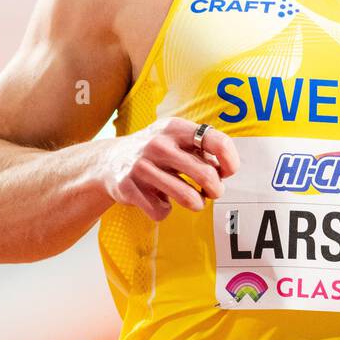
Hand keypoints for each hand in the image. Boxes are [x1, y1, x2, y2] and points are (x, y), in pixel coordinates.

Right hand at [102, 117, 238, 221]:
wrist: (110, 160)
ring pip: (188, 198)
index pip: (217, 141)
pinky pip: (161, 211)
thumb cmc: (156, 152)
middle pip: (207, 175)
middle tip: (211, 192)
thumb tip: (226, 169)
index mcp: (176, 128)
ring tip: (193, 200)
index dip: (230, 162)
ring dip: (196, 204)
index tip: (226, 172)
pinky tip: (159, 199)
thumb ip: (203, 148)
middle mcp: (158, 144)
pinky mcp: (128, 186)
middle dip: (215, 190)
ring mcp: (142, 165)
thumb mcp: (177, 137)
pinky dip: (165, 211)